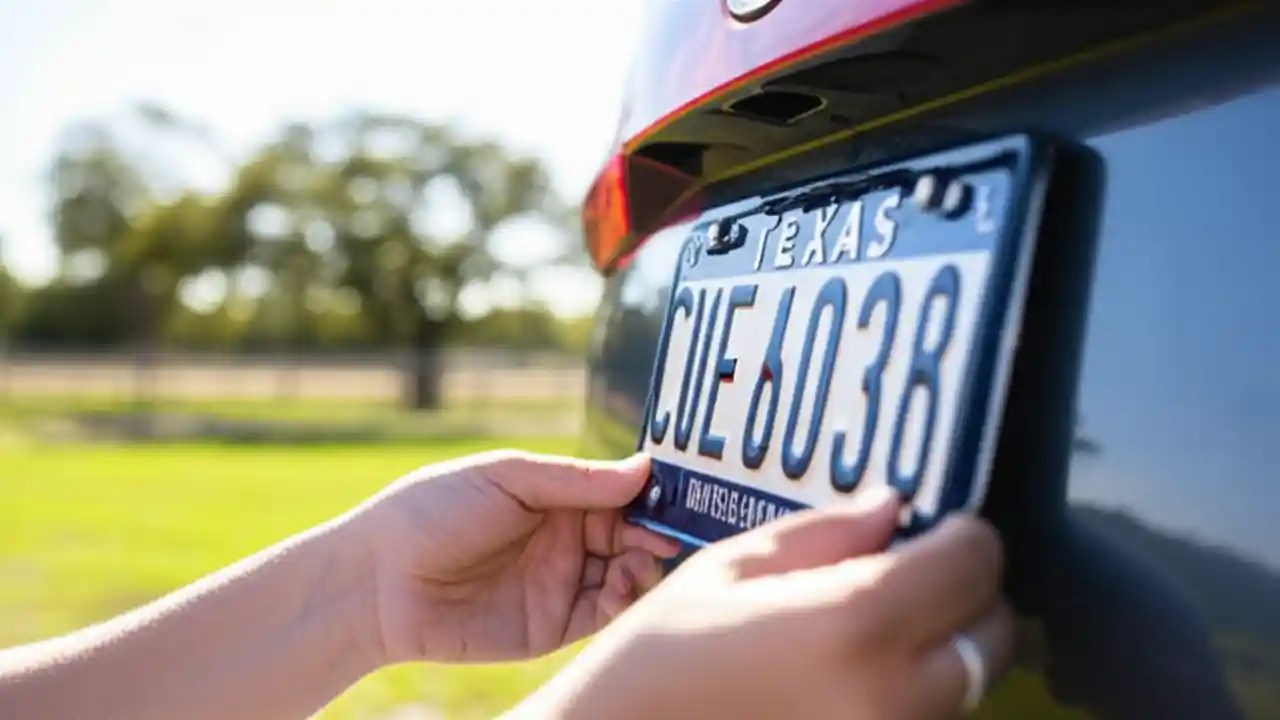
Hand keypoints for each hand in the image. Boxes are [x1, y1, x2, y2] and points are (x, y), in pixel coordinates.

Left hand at [354, 451, 680, 663]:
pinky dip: (623, 602)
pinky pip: (602, 615)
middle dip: (656, 533)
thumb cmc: (432, 512)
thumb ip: (577, 479)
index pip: (619, 494)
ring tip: (641, 560)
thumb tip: (645, 468)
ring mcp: (560, 584)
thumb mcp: (507, 478)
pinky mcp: (552, 626)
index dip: (651, 495)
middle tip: (672, 534)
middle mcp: (564, 540)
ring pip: (625, 577)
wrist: (379, 581)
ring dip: (643, 568)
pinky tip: (623, 585)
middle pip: (631, 536)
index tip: (681, 494)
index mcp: (554, 498)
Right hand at [516, 488, 1011, 719]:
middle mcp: (892, 696)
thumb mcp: (730, 571)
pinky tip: (857, 677)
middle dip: (964, 594)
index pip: (975, 563)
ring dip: (944, 648)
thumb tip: (892, 507)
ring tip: (874, 630)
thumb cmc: (658, 662)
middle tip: (912, 574)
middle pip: (992, 632)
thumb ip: (826, 534)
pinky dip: (914, 694)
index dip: (961, 535)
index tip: (938, 528)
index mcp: (854, 623)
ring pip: (970, 685)